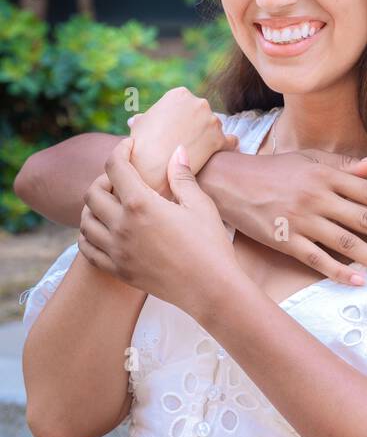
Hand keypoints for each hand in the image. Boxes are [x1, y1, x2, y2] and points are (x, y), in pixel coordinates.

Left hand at [78, 137, 238, 316]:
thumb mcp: (200, 205)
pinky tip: (104, 230)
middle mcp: (122, 226)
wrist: (211, 289)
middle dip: (103, 179)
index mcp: (141, 204)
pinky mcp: (119, 270)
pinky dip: (89, 236)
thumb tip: (177, 151)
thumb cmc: (210, 244)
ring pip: (85, 222)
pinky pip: (88, 250)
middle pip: (92, 194)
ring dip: (93, 208)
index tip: (129, 147)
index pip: (115, 167)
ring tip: (111, 204)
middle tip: (121, 179)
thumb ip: (182, 176)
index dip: (120, 151)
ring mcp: (117, 251)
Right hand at [127, 87, 238, 192]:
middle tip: (186, 141)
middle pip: (202, 114)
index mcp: (180, 94)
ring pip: (215, 127)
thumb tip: (137, 119)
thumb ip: (144, 118)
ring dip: (209, 136)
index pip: (186, 103)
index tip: (177, 130)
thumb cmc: (141, 144)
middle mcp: (199, 103)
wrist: (150, 168)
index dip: (182, 118)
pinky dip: (227, 147)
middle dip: (196, 126)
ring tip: (198, 151)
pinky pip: (230, 141)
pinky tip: (220, 154)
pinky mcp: (219, 140)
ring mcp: (212, 120)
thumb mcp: (139, 124)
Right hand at [199, 148, 366, 286]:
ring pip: (347, 243)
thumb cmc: (275, 171)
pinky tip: (360, 281)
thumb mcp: (310, 161)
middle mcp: (319, 198)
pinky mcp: (286, 241)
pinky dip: (339, 271)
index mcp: (328, 176)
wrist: (229, 182)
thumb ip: (345, 166)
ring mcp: (303, 221)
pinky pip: (317, 259)